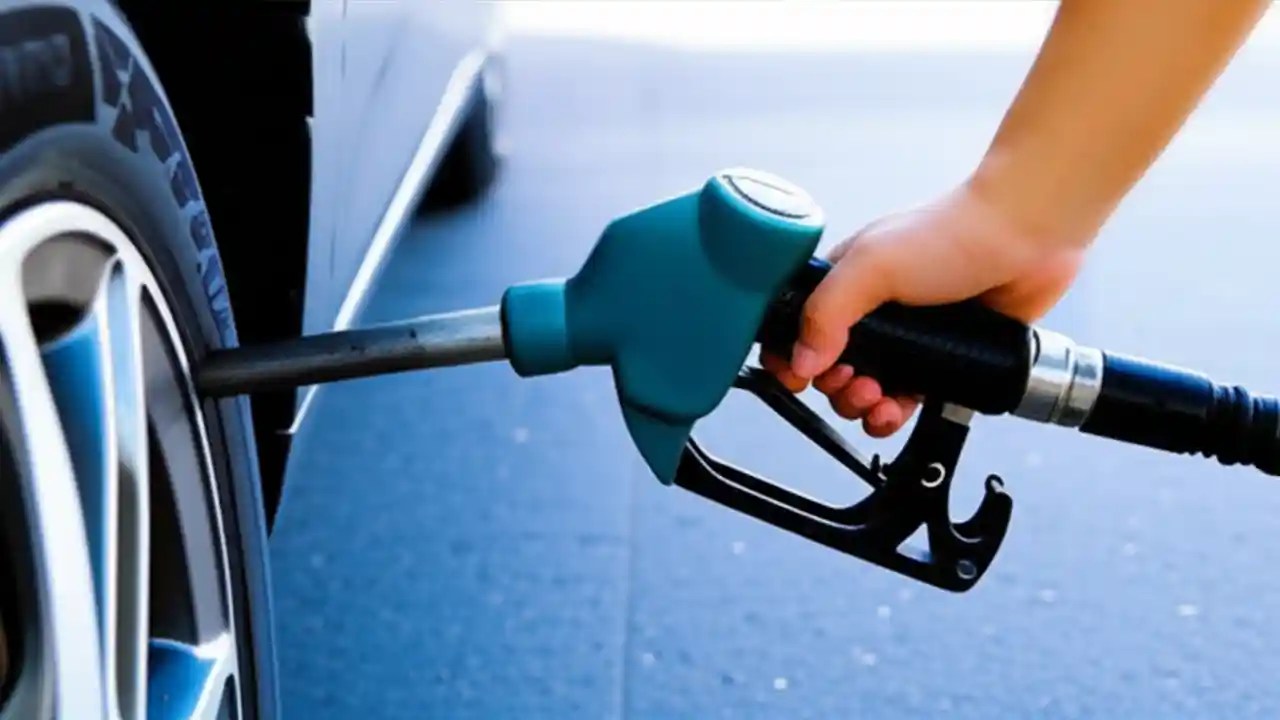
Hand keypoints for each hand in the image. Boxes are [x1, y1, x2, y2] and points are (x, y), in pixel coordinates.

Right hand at [761, 180, 1088, 437]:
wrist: (1025, 238)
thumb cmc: (953, 234)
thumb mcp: (872, 266)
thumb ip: (827, 311)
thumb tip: (800, 359)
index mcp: (843, 281)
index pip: (796, 326)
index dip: (789, 356)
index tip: (797, 377)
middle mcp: (870, 311)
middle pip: (828, 368)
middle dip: (835, 387)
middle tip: (854, 383)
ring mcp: (905, 337)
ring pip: (864, 389)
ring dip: (862, 406)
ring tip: (878, 399)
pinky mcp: (938, 358)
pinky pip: (905, 398)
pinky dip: (895, 413)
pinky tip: (898, 410)